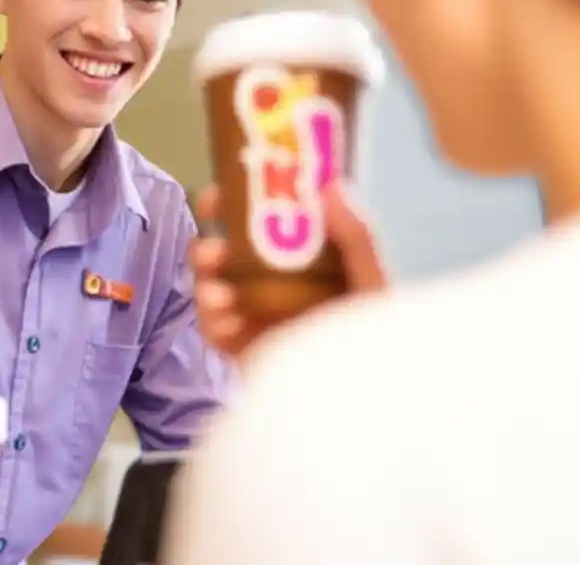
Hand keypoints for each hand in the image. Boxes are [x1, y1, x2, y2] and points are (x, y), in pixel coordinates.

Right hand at [190, 182, 386, 360]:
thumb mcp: (372, 281)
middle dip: (207, 246)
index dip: (232, 202)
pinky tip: (228, 321)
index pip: (256, 220)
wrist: (364, 393)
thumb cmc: (374, 336)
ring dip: (205, 283)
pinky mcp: (239, 347)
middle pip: (223, 252)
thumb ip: (356, 236)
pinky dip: (212, 321)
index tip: (221, 193)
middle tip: (211, 251)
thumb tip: (331, 187)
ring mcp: (250, 314)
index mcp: (295, 257)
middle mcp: (267, 281)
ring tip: (217, 292)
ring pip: (210, 287)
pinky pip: (213, 328)